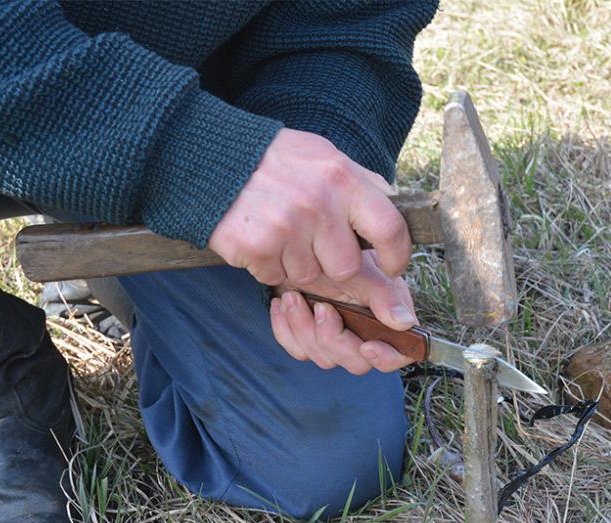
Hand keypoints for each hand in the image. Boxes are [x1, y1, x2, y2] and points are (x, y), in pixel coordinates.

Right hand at [208, 128, 411, 286]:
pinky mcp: (256, 247)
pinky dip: (268, 265)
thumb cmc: (277, 160)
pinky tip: (261, 238)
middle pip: (346, 268)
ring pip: (308, 277)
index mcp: (343, 179)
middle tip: (313, 241)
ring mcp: (286, 227)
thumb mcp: (325, 156)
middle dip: (332, 263)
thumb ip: (362, 183)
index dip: (397, 256)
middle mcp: (318, 203)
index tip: (391, 266)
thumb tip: (396, 206)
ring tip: (281, 233)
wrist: (214, 158)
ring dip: (296, 263)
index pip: (390, 229)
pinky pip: (275, 277)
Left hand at [269, 251, 418, 374]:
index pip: (396, 354)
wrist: (303, 244)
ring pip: (324, 358)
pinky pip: (297, 349)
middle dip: (334, 338)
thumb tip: (405, 323)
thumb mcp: (364, 270)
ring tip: (293, 297)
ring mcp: (335, 337)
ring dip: (305, 329)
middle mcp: (363, 333)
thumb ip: (385, 296)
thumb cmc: (341, 251)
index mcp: (386, 319)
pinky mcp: (307, 337)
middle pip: (356, 362)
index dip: (385, 357)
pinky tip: (282, 304)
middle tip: (320, 307)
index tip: (367, 346)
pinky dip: (286, 329)